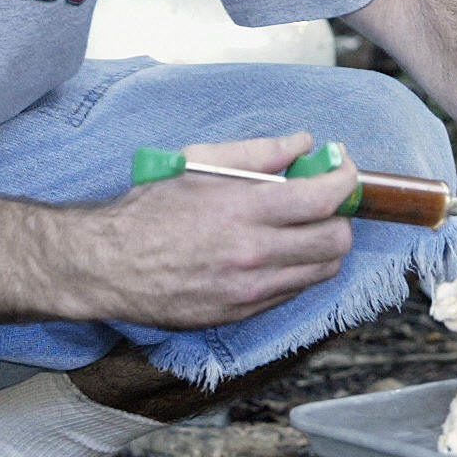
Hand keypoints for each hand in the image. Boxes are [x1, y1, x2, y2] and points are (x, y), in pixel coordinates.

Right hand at [79, 132, 358, 328]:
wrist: (110, 265)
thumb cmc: (150, 209)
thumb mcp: (197, 163)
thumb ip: (257, 152)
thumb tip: (303, 144)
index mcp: (243, 209)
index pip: (325, 198)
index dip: (346, 179)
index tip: (342, 168)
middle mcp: (253, 253)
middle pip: (336, 240)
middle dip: (341, 216)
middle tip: (326, 201)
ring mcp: (250, 288)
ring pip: (323, 270)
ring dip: (324, 245)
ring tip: (304, 226)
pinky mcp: (243, 312)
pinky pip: (294, 290)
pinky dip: (298, 268)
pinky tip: (277, 250)